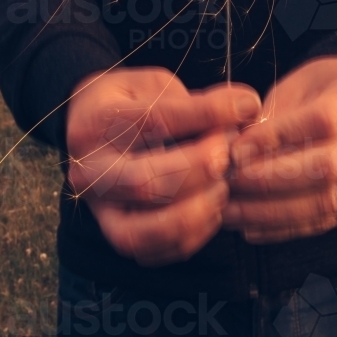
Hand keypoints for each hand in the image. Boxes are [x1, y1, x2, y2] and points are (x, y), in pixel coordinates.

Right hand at [65, 67, 260, 265]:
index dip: (208, 115)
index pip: (157, 119)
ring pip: (144, 229)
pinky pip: (151, 251)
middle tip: (229, 156)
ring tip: (222, 188)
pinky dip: (190, 237)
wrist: (90, 126)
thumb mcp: (156, 86)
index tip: (245, 108)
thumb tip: (247, 108)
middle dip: (200, 171)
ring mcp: (98, 207)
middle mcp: (90, 169)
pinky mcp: (113, 232)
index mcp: (99, 121)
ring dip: (196, 212)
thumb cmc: (131, 103)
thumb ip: (198, 101)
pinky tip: (211, 211)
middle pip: (146, 182)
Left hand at [223, 57, 336, 243]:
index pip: (323, 120)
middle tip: (231, 181)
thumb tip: (235, 153)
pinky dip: (283, 227)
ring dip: (272, 211)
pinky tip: (250, 226)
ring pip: (326, 202)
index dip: (277, 137)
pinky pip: (325, 222)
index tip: (237, 148)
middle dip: (271, 179)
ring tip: (231, 209)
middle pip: (328, 167)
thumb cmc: (320, 91)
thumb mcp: (296, 87)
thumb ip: (270, 118)